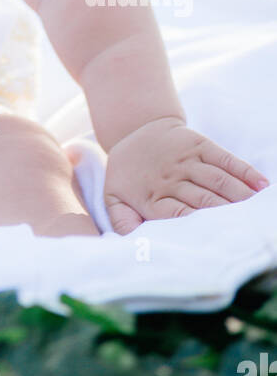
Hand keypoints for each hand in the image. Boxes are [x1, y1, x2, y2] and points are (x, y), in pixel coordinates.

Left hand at [103, 116, 269, 235]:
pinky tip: (261, 185)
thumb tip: (133, 246)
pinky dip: (244, 171)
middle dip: (225, 215)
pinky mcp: (198, 144)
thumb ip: (123, 223)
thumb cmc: (127, 175)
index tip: (216, 241)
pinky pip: (224, 158)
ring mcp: (186, 159)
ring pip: (217, 179)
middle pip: (203, 199)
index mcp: (151, 195)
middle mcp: (170, 177)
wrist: (133, 129)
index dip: (197, 226)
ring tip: (257, 212)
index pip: (178, 215)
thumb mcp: (114, 199)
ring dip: (239, 197)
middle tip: (245, 232)